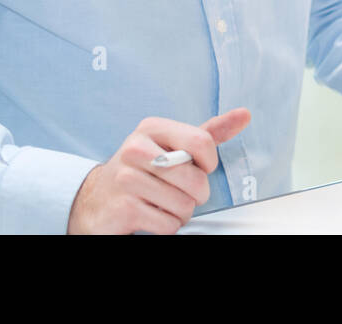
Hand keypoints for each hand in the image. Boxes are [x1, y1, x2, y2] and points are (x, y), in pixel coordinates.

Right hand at [67, 108, 250, 233]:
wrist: (96, 199)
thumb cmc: (144, 170)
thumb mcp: (174, 145)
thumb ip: (210, 133)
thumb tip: (245, 114)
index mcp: (151, 128)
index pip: (201, 142)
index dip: (210, 164)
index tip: (201, 168)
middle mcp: (135, 149)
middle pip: (195, 179)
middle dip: (196, 194)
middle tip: (180, 192)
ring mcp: (126, 179)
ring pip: (183, 206)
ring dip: (180, 213)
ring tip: (163, 204)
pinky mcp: (123, 209)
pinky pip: (168, 225)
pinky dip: (167, 226)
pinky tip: (151, 216)